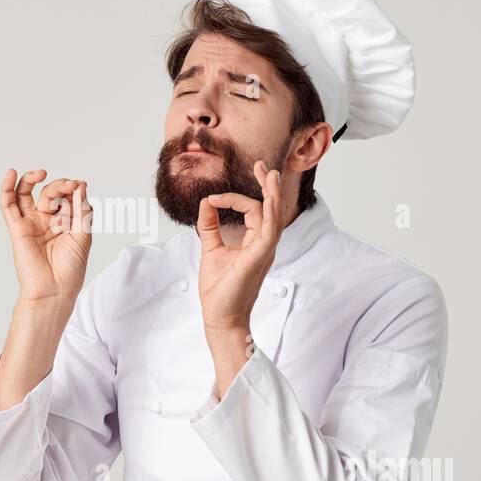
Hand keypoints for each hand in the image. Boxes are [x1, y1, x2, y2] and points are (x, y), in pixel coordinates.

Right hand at [0, 168, 92, 305]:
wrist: (55, 290)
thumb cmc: (71, 269)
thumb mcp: (83, 235)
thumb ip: (81, 210)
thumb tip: (80, 186)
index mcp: (64, 223)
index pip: (67, 197)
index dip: (73, 189)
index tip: (80, 186)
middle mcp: (46, 221)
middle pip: (49, 193)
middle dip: (60, 186)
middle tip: (70, 186)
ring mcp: (31, 223)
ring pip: (26, 194)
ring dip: (32, 179)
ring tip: (41, 173)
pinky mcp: (17, 228)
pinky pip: (8, 205)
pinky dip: (7, 188)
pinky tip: (11, 174)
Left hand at [196, 160, 282, 333]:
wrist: (220, 315)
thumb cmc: (219, 289)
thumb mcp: (210, 249)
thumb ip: (209, 226)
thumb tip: (206, 203)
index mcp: (254, 243)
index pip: (252, 211)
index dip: (233, 199)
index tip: (213, 199)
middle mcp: (264, 244)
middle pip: (271, 209)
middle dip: (268, 185)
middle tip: (263, 165)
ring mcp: (265, 250)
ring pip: (274, 215)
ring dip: (273, 193)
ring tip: (270, 174)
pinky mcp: (261, 255)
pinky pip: (269, 229)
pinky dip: (270, 211)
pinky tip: (268, 196)